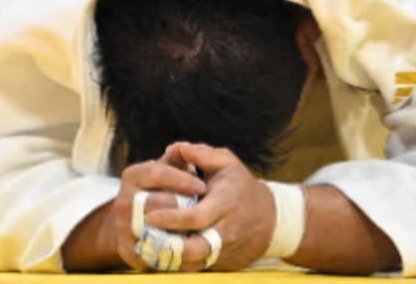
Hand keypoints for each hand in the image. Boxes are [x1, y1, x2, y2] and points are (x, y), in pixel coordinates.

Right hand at [64, 157, 202, 272]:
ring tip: (201, 230)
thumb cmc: (158, 190)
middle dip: (183, 206)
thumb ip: (178, 159)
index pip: (156, 172)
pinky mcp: (128, 250)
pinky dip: (172, 252)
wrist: (133, 223)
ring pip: (155, 228)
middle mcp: (123, 201)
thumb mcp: (166, 170)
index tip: (201, 186)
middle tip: (205, 211)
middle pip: (157, 202)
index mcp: (133, 176)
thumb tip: (186, 148)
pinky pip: (152, 253)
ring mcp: (123, 227)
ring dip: (180, 231)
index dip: (181, 179)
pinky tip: (190, 247)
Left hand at [143, 143, 274, 266]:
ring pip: (195, 263)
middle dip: (169, 245)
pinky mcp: (222, 264)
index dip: (173, 218)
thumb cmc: (241, 186)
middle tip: (145, 236)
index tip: (152, 216)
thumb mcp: (227, 163)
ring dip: (171, 258)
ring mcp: (224, 251)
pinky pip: (197, 268)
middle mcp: (225, 231)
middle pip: (196, 248)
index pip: (197, 217)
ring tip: (148, 247)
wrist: (270, 220)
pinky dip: (179, 264)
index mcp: (224, 204)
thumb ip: (201, 154)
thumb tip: (175, 148)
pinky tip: (161, 255)